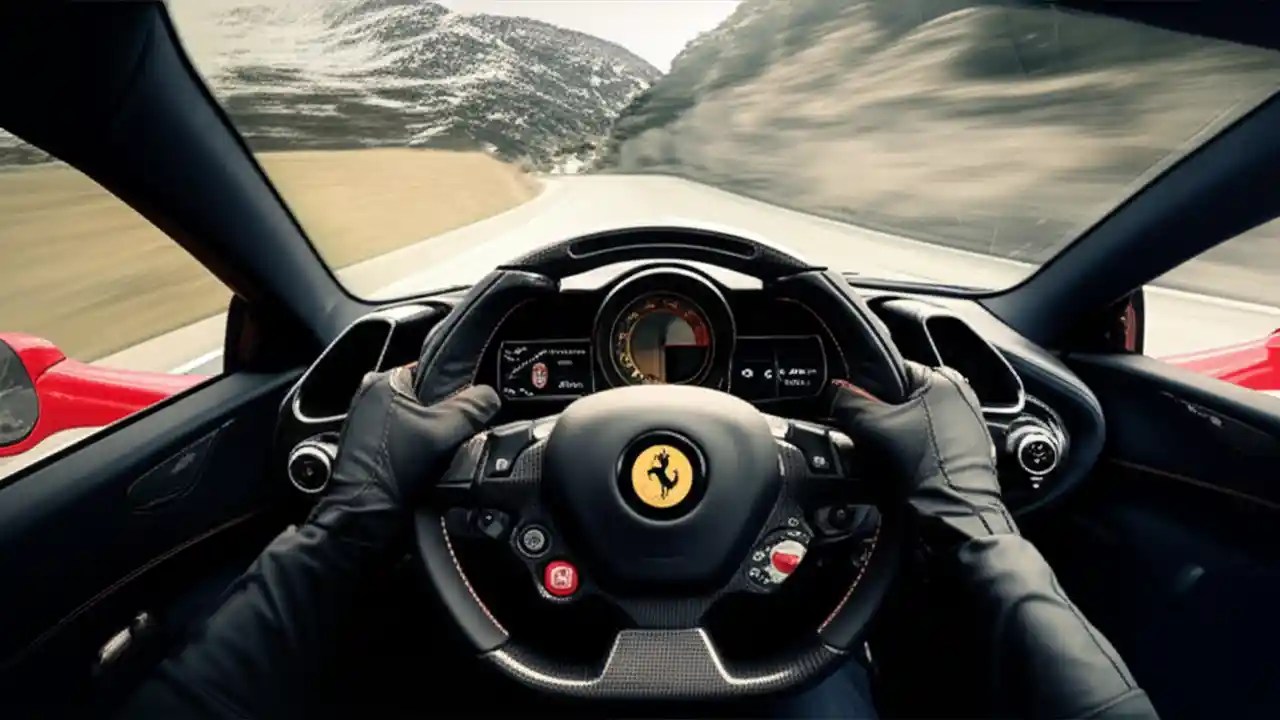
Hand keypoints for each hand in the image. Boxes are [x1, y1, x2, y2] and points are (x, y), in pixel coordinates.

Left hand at [308, 366, 499, 541]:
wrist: (363, 519)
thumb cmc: (393, 472)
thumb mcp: (445, 431)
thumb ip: (474, 407)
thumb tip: (491, 396)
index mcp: (383, 381)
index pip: (433, 372)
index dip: (457, 391)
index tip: (468, 412)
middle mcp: (369, 397)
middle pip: (426, 399)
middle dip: (443, 417)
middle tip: (453, 438)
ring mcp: (365, 425)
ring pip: (416, 422)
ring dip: (430, 437)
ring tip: (436, 457)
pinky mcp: (367, 449)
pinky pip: (404, 441)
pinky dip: (416, 452)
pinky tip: (423, 468)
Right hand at [825, 360, 1015, 548]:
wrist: (954, 513)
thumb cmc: (925, 466)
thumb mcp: (875, 427)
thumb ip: (849, 402)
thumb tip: (835, 390)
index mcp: (944, 380)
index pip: (892, 371)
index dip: (869, 389)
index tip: (857, 409)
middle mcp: (961, 397)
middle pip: (904, 398)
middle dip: (884, 414)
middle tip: (873, 436)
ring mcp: (968, 425)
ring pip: (916, 421)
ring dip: (900, 434)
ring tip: (891, 455)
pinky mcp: (968, 450)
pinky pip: (929, 440)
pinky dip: (916, 449)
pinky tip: (908, 466)